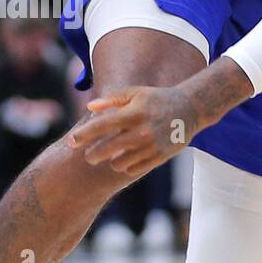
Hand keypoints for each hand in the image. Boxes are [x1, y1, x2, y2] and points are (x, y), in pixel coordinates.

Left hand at [67, 59, 252, 179]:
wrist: (190, 109)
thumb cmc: (157, 99)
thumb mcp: (135, 93)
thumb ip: (111, 100)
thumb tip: (89, 107)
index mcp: (133, 113)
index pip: (101, 126)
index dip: (83, 135)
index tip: (71, 142)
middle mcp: (141, 131)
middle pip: (107, 150)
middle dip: (92, 155)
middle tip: (89, 156)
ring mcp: (151, 146)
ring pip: (118, 164)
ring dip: (112, 161)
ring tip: (112, 156)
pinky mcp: (159, 157)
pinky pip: (133, 169)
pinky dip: (126, 166)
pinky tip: (126, 159)